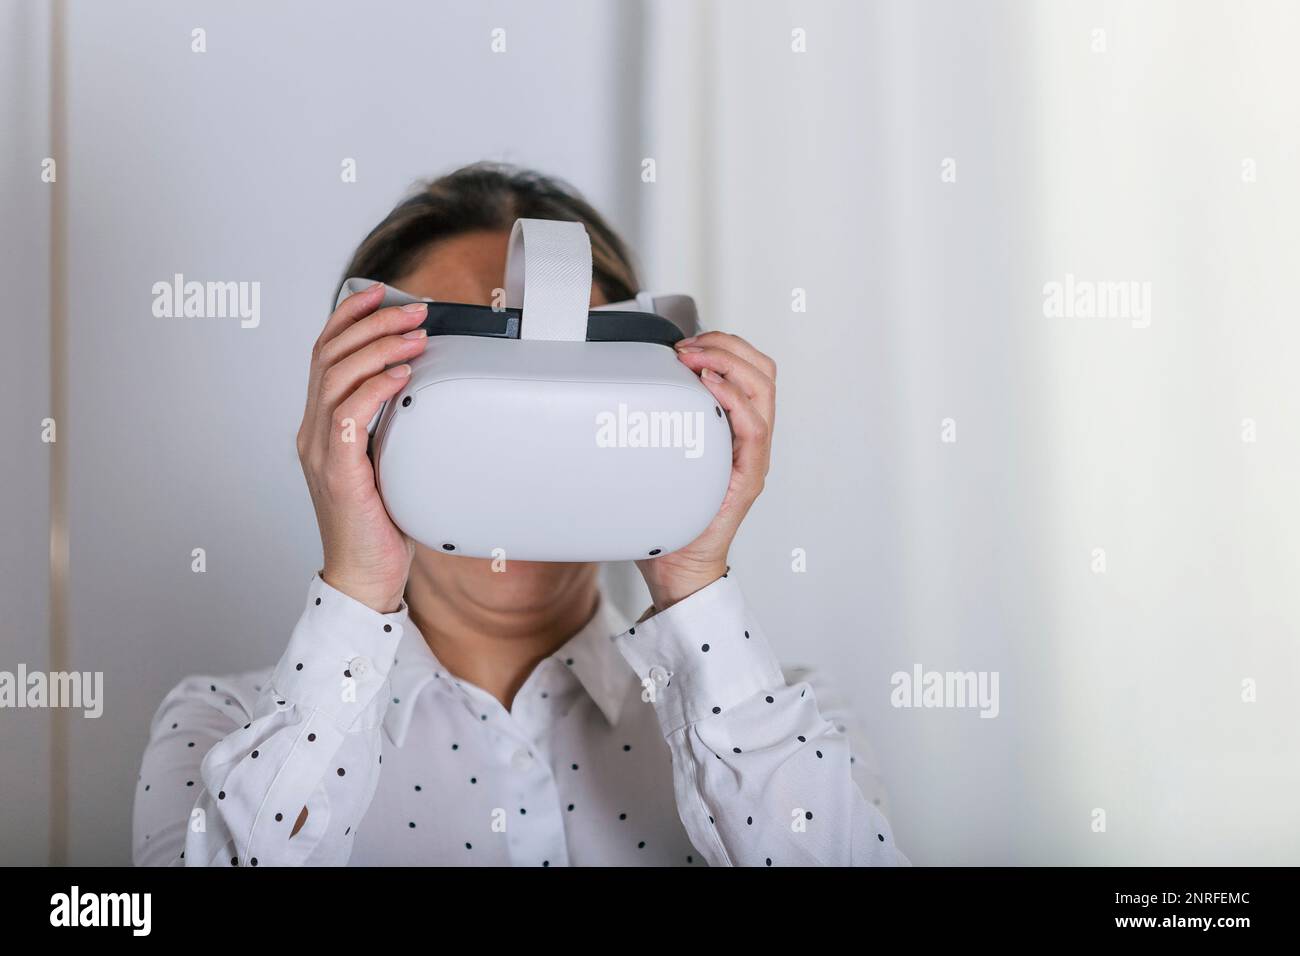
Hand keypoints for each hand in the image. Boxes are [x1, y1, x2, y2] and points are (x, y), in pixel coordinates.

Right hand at [296, 282, 429, 611]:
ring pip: (335, 377)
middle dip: (372, 322)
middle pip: (329, 355)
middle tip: (414, 307)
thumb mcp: (387, 458)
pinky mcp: (337, 473)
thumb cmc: (381, 521)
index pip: (324, 354)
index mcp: (321, 425)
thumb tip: (423, 383)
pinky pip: (348, 417)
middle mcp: (313, 432)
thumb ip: (392, 423)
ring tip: (416, 333)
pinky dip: (374, 389)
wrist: (364, 575)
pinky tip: (402, 375)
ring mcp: (320, 451)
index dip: (348, 317)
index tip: (377, 291)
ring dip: (378, 348)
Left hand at [636, 331, 775, 609]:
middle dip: (728, 345)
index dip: (726, 344)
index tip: (689, 340)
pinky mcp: (747, 478)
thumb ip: (661, 420)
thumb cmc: (669, 515)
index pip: (752, 369)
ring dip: (729, 363)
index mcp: (738, 429)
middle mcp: (753, 440)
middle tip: (690, 346)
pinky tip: (709, 386)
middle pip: (763, 372)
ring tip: (696, 358)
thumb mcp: (664, 453)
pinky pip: (753, 428)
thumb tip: (627, 383)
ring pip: (764, 391)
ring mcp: (753, 458)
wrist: (677, 567)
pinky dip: (734, 399)